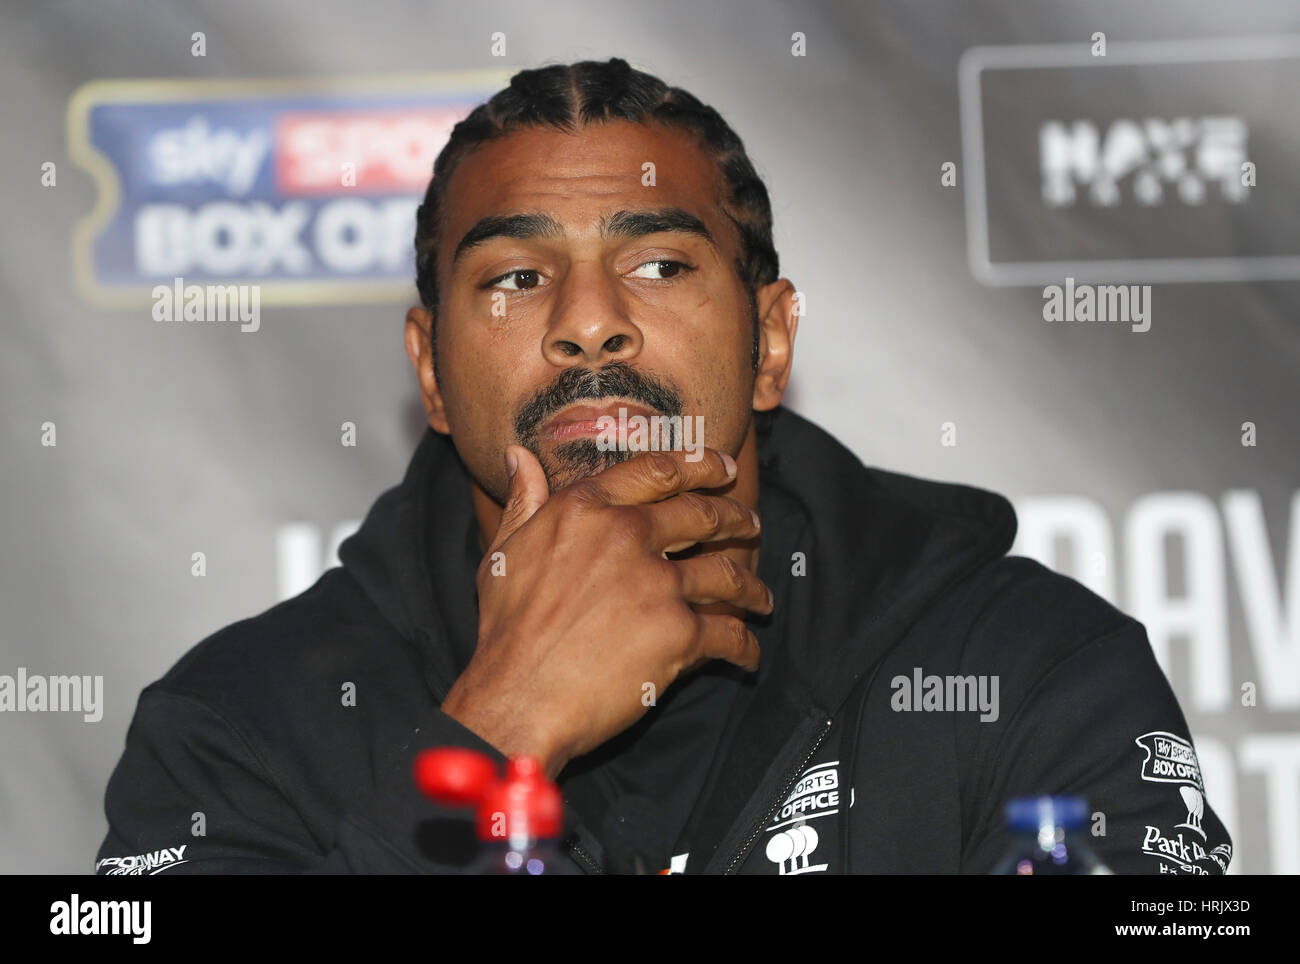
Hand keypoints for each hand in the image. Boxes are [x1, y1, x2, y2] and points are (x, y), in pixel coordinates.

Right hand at [440, 445, 769, 778]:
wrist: (517, 697)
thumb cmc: (506, 629)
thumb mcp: (503, 552)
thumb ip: (525, 501)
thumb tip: (519, 457)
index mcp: (587, 510)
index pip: (657, 470)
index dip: (699, 465)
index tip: (722, 467)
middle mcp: (627, 535)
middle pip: (702, 514)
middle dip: (736, 518)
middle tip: (750, 525)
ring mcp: (658, 583)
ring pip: (726, 573)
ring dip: (751, 585)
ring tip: (760, 595)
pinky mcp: (679, 633)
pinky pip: (727, 633)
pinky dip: (744, 646)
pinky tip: (747, 654)